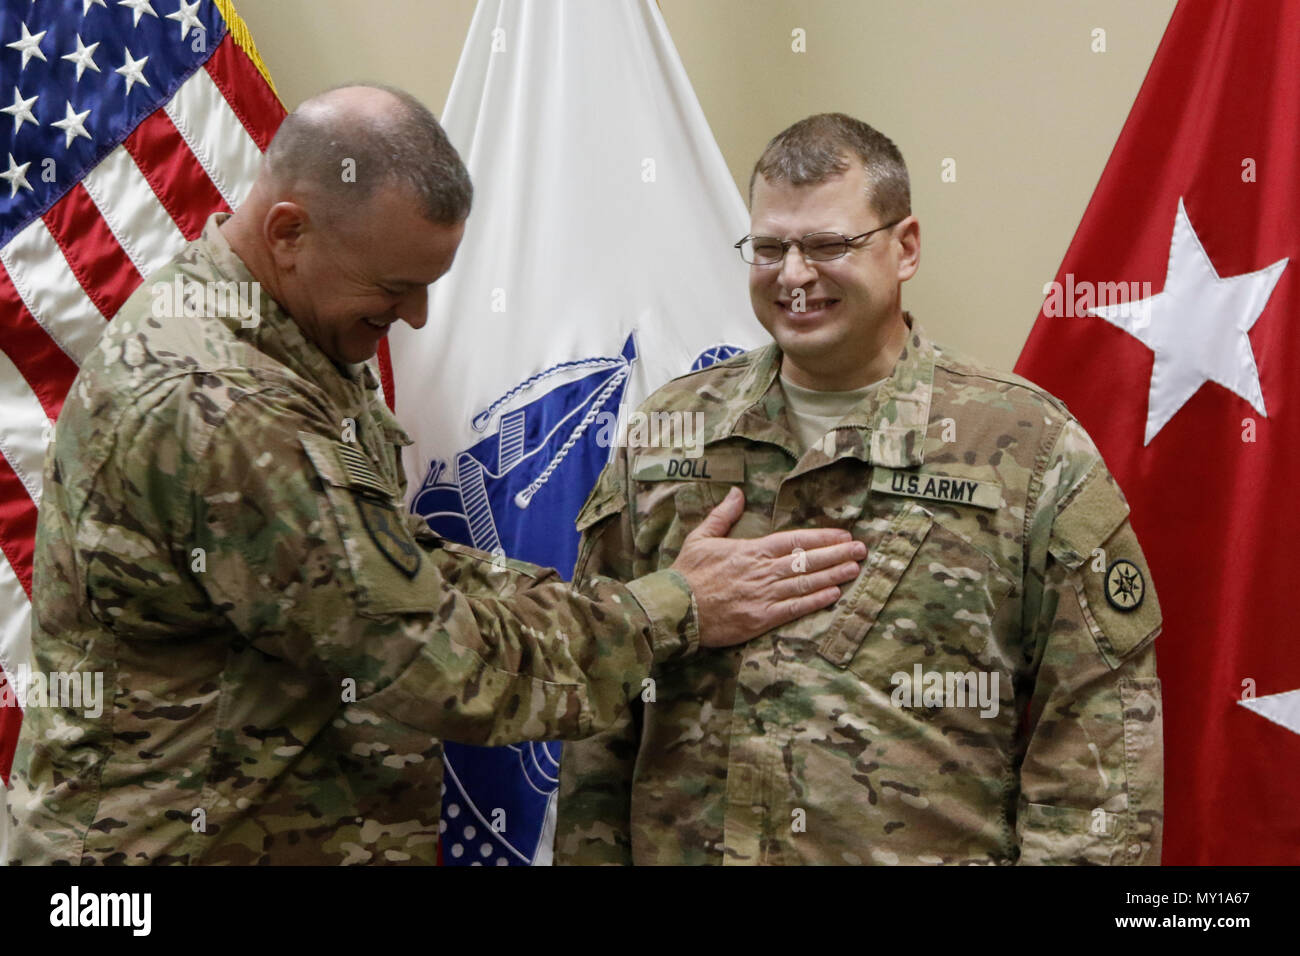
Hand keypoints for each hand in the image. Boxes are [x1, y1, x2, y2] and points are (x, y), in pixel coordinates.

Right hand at [672, 487, 865, 647]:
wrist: (676, 608)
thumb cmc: (687, 573)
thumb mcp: (701, 537)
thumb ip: (722, 516)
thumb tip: (737, 493)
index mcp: (751, 550)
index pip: (794, 540)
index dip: (822, 537)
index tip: (843, 534)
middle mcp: (763, 571)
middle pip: (807, 560)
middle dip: (837, 553)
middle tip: (861, 549)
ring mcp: (764, 595)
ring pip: (806, 582)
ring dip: (833, 575)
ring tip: (854, 568)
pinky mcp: (761, 618)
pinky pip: (795, 608)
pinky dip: (816, 600)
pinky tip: (834, 594)